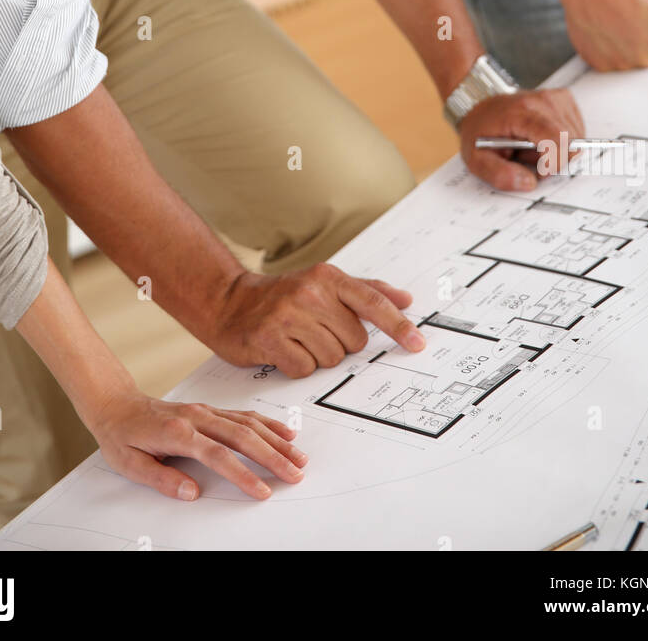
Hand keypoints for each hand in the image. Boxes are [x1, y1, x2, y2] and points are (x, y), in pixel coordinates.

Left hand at [86, 386, 308, 500]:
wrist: (118, 404)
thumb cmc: (123, 435)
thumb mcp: (130, 464)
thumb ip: (162, 479)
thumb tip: (192, 493)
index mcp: (177, 432)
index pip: (217, 454)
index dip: (242, 473)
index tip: (262, 490)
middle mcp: (196, 417)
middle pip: (242, 435)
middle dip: (272, 456)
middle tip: (295, 473)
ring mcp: (205, 411)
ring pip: (248, 423)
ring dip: (275, 439)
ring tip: (298, 456)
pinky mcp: (210, 409)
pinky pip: (244, 415)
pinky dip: (267, 423)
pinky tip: (284, 432)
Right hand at [207, 265, 425, 376]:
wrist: (229, 302)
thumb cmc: (283, 296)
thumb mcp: (323, 284)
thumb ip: (367, 291)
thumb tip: (407, 300)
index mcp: (328, 277)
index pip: (372, 302)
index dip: (398, 325)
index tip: (418, 344)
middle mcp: (310, 293)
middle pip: (353, 341)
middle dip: (340, 344)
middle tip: (316, 332)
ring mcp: (288, 315)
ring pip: (330, 359)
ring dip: (317, 357)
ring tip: (298, 340)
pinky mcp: (269, 338)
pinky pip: (305, 370)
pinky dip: (297, 366)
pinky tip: (283, 350)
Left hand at [459, 88, 584, 192]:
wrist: (480, 109)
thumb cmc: (480, 132)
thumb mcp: (476, 159)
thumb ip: (499, 174)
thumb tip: (529, 183)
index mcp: (519, 112)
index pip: (554, 137)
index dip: (554, 161)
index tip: (541, 172)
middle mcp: (540, 100)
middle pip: (568, 140)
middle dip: (552, 158)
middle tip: (526, 156)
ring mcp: (554, 97)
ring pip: (574, 137)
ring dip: (557, 149)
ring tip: (531, 145)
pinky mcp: (563, 99)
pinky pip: (576, 130)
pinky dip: (562, 140)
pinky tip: (542, 137)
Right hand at [563, 0, 647, 71]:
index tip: (639, 15)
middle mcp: (646, 58)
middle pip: (644, 52)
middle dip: (636, 38)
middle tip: (623, 18)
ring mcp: (622, 64)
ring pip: (624, 59)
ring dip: (619, 46)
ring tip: (609, 23)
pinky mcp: (601, 65)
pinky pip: (605, 61)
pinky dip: (602, 50)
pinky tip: (599, 31)